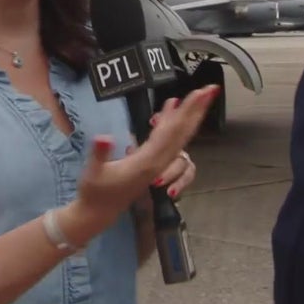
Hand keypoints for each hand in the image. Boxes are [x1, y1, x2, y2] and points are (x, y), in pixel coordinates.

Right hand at [58, 84, 218, 243]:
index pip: (171, 132)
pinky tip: (172, 108)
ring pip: (178, 136)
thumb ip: (99, 155)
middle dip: (196, 111)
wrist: (98, 213)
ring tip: (197, 95)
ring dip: (188, 115)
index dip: (185, 112)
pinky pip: (169, 139)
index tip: (198, 94)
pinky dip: (173, 122)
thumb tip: (103, 137)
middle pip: (182, 133)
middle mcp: (158, 162)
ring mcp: (157, 163)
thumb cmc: (95, 193)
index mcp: (148, 162)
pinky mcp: (153, 163)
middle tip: (211, 89)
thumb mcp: (93, 173)